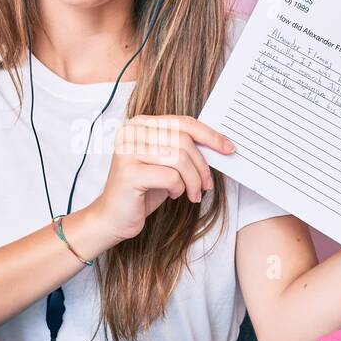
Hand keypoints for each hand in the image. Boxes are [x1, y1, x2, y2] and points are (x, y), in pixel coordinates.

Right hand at [89, 114, 234, 242]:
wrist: (113, 217)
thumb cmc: (142, 190)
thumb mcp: (166, 164)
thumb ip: (183, 149)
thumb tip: (218, 145)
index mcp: (140, 124)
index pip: (183, 122)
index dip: (210, 135)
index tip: (228, 148)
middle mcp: (131, 132)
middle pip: (183, 141)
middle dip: (202, 166)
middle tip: (207, 184)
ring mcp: (127, 151)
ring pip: (179, 159)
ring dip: (193, 181)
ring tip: (192, 193)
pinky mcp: (129, 173)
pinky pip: (170, 177)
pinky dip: (179, 189)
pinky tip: (174, 195)